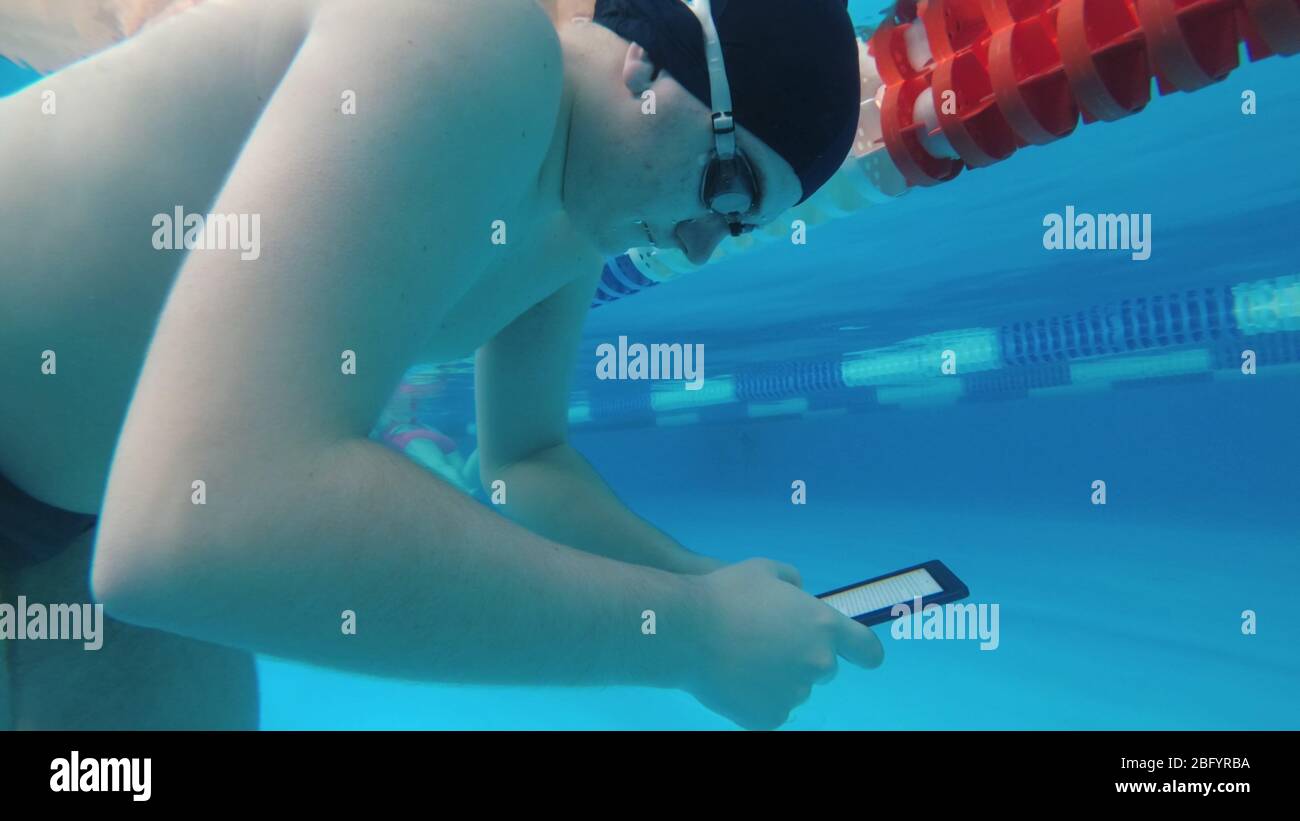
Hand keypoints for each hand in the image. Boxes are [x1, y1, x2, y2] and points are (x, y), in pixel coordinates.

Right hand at [685, 558, 882, 729]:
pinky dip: (757, 698)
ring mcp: (794, 693)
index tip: (864, 658)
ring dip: (778, 678)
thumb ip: (791, 581)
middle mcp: (818, 663)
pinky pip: (771, 709)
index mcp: (823, 626)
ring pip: (795, 689)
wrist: (685, 631)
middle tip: (765, 644)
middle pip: (824, 668)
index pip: (866, 648)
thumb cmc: (725, 594)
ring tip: (741, 659)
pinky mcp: (770, 716)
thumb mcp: (764, 570)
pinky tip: (733, 679)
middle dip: (802, 658)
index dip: (865, 653)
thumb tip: (798, 592)